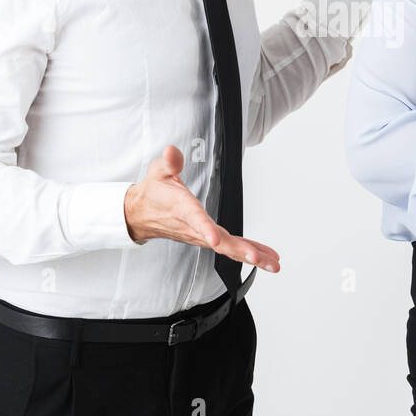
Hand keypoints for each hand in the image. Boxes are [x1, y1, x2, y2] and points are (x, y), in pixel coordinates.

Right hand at [123, 145, 279, 272]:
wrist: (143, 214)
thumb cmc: (155, 193)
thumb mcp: (158, 172)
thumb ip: (169, 162)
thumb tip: (172, 152)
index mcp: (182, 208)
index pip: (194, 218)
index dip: (205, 228)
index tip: (215, 239)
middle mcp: (194, 226)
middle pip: (218, 242)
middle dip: (238, 250)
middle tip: (257, 258)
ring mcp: (202, 236)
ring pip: (228, 249)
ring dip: (251, 256)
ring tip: (272, 264)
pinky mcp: (208, 239)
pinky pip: (231, 248)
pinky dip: (250, 253)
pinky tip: (266, 258)